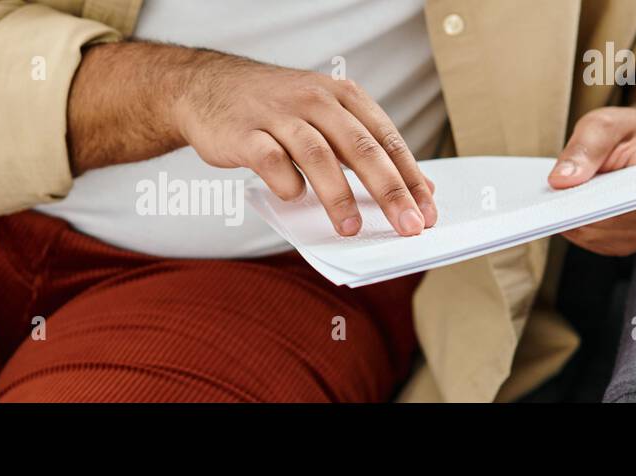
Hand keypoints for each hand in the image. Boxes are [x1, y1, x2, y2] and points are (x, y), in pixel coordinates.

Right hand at [170, 58, 436, 236]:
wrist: (208, 87)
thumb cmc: (276, 110)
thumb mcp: (325, 115)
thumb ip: (366, 148)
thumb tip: (417, 191)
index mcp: (343, 97)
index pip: (386, 139)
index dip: (410, 178)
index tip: (427, 213)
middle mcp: (315, 100)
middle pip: (360, 147)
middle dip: (388, 191)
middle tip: (406, 226)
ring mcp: (278, 114)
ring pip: (318, 155)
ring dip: (338, 195)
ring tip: (352, 229)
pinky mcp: (244, 132)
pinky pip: (270, 160)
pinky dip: (286, 182)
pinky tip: (295, 199)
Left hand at [548, 105, 635, 255]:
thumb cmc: (629, 131)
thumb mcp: (604, 125)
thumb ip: (584, 149)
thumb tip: (560, 181)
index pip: (627, 202)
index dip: (591, 204)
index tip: (562, 201)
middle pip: (608, 225)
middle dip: (575, 212)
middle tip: (546, 201)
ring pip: (597, 238)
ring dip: (573, 222)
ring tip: (554, 203)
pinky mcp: (629, 241)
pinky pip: (595, 242)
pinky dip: (576, 228)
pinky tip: (564, 211)